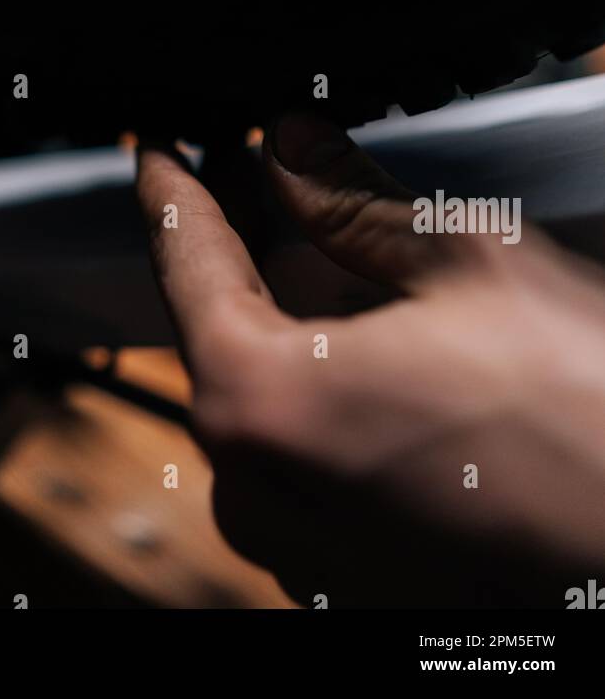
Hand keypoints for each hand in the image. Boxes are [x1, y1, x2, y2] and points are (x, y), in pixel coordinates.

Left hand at [136, 115, 604, 607]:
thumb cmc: (582, 418)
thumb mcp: (461, 261)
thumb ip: (348, 196)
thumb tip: (290, 143)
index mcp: (262, 402)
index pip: (186, 261)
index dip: (172, 189)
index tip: (156, 151)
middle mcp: (258, 489)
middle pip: (220, 327)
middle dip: (239, 240)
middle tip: (253, 167)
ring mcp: (298, 546)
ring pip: (263, 392)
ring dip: (283, 311)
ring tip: (319, 239)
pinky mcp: (344, 575)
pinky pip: (300, 454)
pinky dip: (316, 384)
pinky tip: (364, 336)